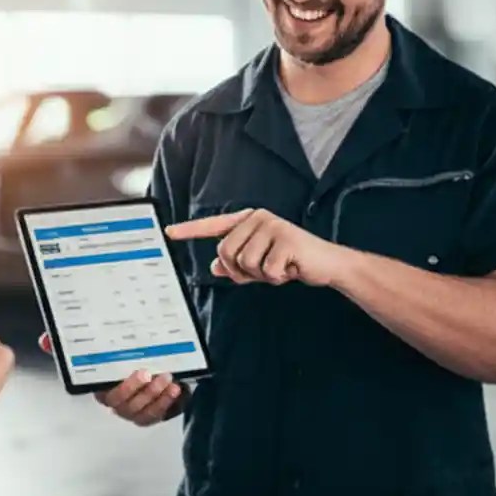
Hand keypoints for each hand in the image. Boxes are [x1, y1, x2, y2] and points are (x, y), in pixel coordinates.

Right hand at [38, 333, 183, 425]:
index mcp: (99, 387)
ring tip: (167, 378)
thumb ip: (68, 343)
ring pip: (139, 412)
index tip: (136, 371)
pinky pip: (154, 416)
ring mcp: (133, 410)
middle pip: (122, 404)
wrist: (148, 357)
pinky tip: (175, 389)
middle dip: (137, 390)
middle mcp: (115, 402)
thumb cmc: (120, 353)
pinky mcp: (150, 413)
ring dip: (155, 397)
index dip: (122, 387)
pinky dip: (165, 404)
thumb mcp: (97, 344)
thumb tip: (44, 341)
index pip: (104, 393)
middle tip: (150, 372)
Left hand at [165, 208, 342, 287]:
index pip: (214, 226)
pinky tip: (291, 268)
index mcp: (248, 220)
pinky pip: (265, 271)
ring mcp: (272, 226)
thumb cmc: (291, 262)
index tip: (169, 232)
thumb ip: (237, 265)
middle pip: (226, 252)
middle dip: (242, 270)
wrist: (326, 264)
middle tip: (265, 269)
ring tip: (280, 266)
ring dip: (261, 275)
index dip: (190, 230)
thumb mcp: (259, 265)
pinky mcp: (286, 240)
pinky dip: (277, 277)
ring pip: (244, 263)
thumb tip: (214, 267)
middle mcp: (258, 218)